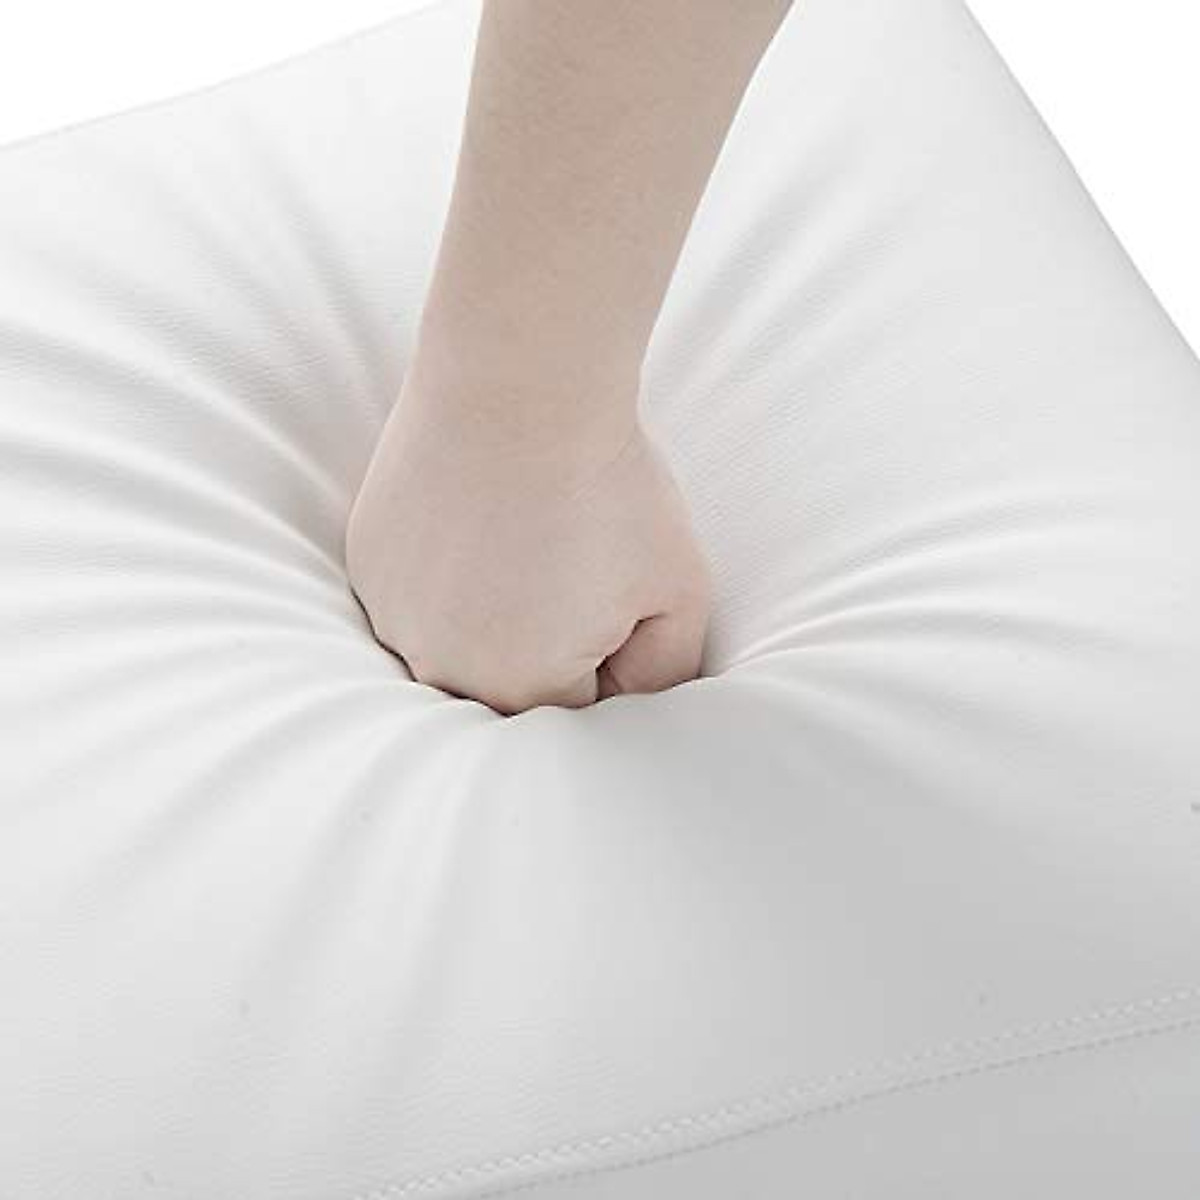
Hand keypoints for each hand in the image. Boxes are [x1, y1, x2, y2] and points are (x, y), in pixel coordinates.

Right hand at [345, 360, 711, 715]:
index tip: (610, 585)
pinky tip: (475, 520)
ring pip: (456, 642)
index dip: (604, 647)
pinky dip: (445, 574)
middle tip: (567, 556)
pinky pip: (416, 597)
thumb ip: (666, 672)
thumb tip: (635, 702)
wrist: (519, 384)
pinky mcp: (367, 565)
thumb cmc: (607, 486)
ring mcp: (395, 615)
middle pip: (508, 685)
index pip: (574, 708)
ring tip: (520, 535)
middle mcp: (444, 668)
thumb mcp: (679, 590)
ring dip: (488, 609)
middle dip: (545, 639)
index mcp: (521, 687)